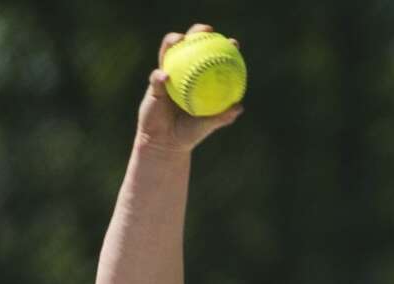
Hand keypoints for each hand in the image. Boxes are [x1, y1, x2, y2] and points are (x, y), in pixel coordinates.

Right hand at [137, 25, 243, 151]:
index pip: (210, 57)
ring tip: (179, 39)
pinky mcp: (154, 86)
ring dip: (173, 42)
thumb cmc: (188, 135)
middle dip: (197, 32)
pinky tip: (166, 77)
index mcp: (197, 79)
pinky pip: (156, 78)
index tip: (233, 43)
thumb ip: (222, 117)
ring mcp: (167, 76)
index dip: (222, 47)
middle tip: (206, 30)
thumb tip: (239, 106)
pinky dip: (161, 77)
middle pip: (189, 45)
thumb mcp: (207, 126)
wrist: (165, 144)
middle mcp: (182, 72)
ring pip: (168, 53)